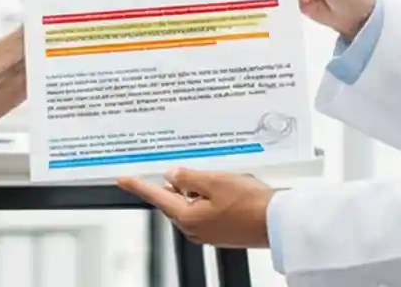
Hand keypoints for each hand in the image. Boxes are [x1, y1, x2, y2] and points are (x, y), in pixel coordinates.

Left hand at [117, 168, 273, 247]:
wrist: (277, 223)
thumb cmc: (250, 203)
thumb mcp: (215, 181)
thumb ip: (189, 178)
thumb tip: (172, 176)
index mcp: (187, 216)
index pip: (156, 195)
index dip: (138, 185)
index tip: (122, 179)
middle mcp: (193, 228)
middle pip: (173, 201)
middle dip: (177, 184)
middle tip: (188, 168)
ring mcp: (206, 232)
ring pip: (190, 205)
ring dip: (194, 190)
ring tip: (214, 177)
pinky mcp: (219, 232)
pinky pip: (203, 211)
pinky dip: (206, 198)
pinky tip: (222, 189)